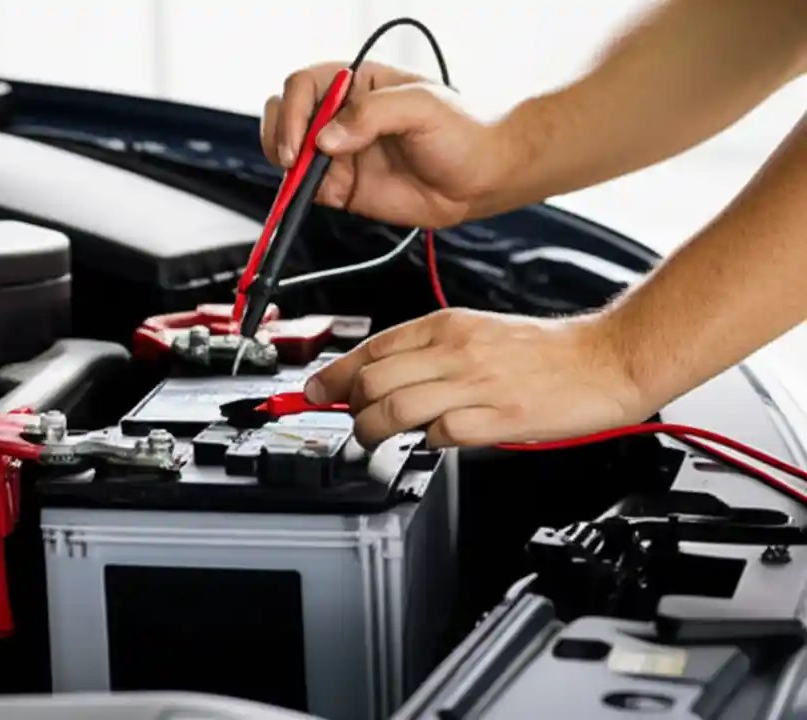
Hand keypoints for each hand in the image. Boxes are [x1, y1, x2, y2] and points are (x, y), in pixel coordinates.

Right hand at [260, 62, 515, 226]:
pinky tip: (309, 196)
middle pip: (286, 114)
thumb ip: (373, 115)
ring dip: (285, 164)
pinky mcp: (340, 187)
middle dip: (280, 134)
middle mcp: (340, 116)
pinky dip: (296, 194)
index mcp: (356, 84)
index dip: (296, 110)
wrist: (480, 180)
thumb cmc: (462, 133)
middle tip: (294, 159)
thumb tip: (327, 139)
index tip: (306, 140)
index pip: (305, 85)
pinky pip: (304, 189)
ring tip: (300, 178)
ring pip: (287, 151)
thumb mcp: (422, 107)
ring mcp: (337, 153)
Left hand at [302, 308, 652, 447]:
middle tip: (347, 422)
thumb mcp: (478, 334)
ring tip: (373, 439)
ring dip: (373, 430)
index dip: (334, 373)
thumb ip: (431, 353)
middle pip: (373, 379)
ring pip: (396, 406)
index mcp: (449, 326)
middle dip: (348, 406)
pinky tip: (431, 441)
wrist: (606, 360)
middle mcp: (457, 350)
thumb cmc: (545, 353)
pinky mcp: (499, 416)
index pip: (373, 348)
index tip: (315, 391)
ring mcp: (477, 384)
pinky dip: (427, 441)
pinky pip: (442, 433)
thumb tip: (382, 376)